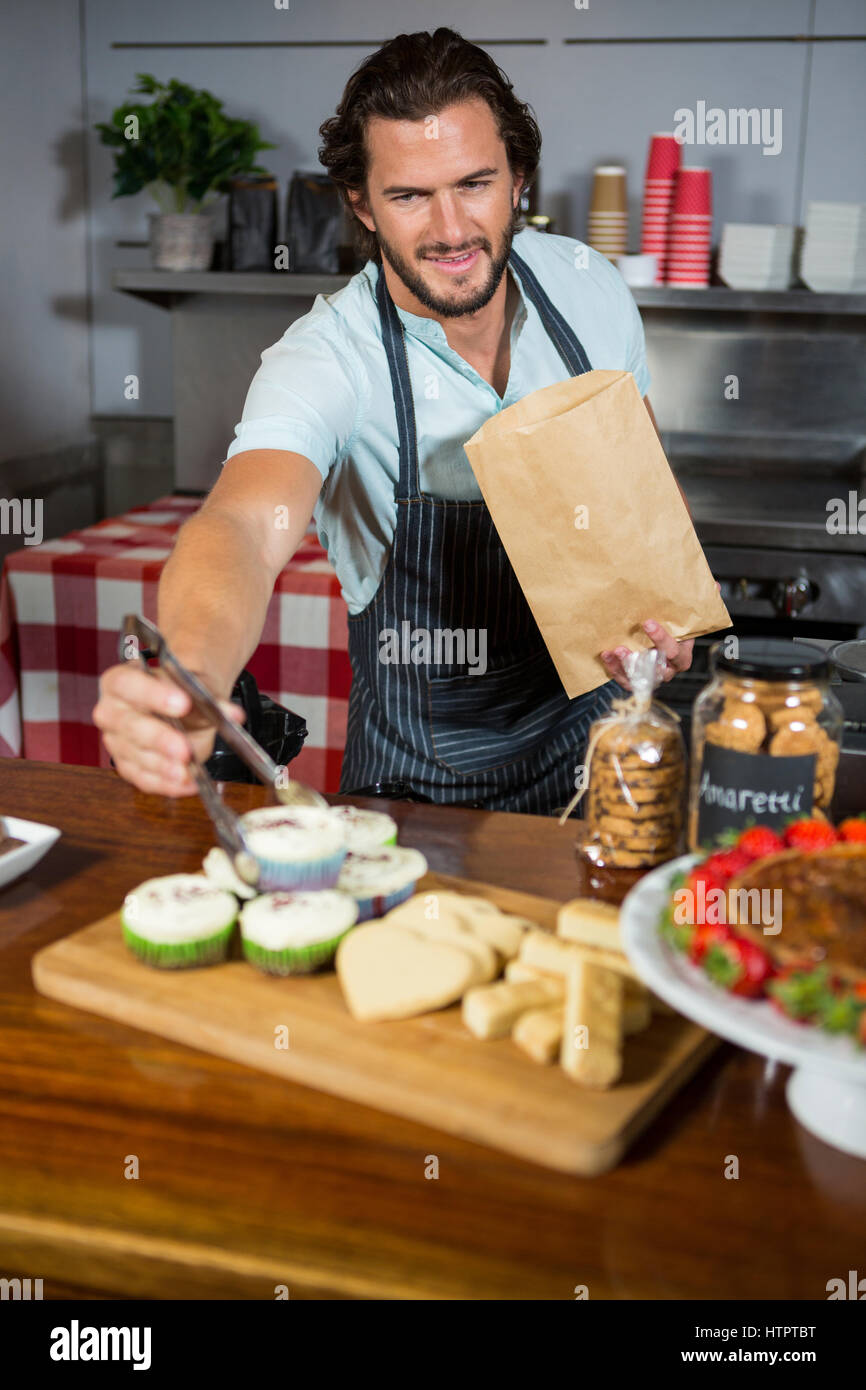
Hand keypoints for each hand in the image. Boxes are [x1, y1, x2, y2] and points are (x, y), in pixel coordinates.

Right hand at [93, 663, 245, 796]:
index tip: (182, 703)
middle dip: (159, 739)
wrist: (184, 707)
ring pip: (134, 757)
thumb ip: (210, 699)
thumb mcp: (194, 687)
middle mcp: (112, 712)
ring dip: (163, 767)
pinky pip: (143, 779)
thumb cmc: (180, 692)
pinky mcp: (128, 766)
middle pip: (128, 725)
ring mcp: (117, 742)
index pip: (127, 685)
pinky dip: (167, 784)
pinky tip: (187, 783)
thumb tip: (233, 714)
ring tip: (186, 771)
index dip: (153, 695)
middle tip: (183, 749)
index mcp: (120, 681)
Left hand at [600, 619, 694, 690]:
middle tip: (620, 649)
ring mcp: (654, 677)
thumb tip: (655, 591)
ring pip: (638, 678)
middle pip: (655, 671)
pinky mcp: (638, 680)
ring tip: (610, 653)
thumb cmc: (672, 627)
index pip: (673, 651)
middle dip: (636, 660)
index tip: (647, 622)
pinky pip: (626, 680)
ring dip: (622, 667)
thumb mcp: (675, 620)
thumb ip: (669, 614)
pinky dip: (614, 669)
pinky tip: (606, 656)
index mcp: (682, 656)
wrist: (666, 637)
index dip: (661, 638)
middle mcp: (669, 670)